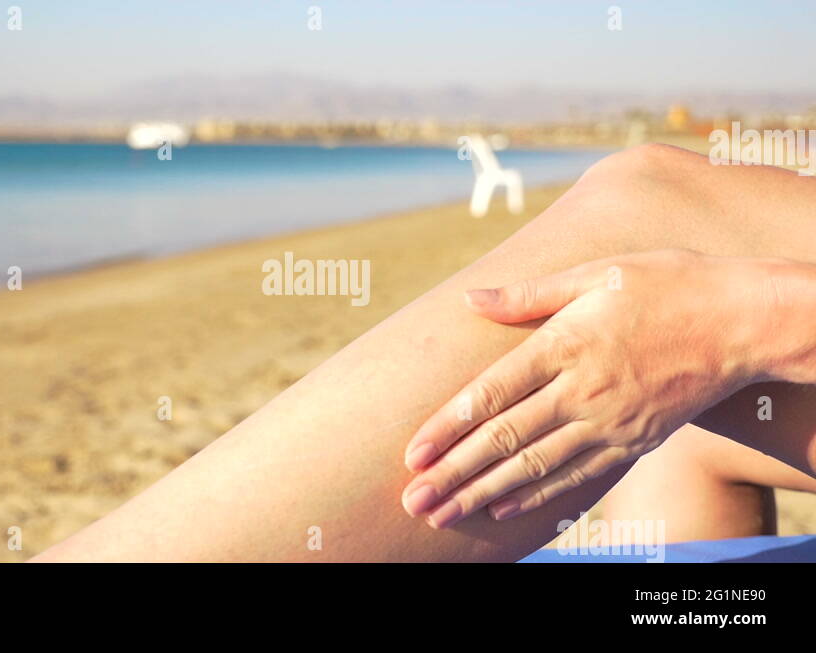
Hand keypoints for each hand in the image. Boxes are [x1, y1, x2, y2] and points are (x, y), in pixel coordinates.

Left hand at [401, 249, 773, 527]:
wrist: (744, 320)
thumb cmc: (666, 285)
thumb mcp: (595, 273)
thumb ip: (529, 294)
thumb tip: (472, 298)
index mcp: (563, 344)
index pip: (489, 395)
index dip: (446, 428)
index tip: (412, 454)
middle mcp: (581, 390)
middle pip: (503, 440)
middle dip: (453, 474)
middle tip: (414, 502)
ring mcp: (608, 422)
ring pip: (533, 466)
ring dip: (482, 493)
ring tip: (441, 515)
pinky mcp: (633, 440)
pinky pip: (575, 475)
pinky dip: (535, 495)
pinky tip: (501, 507)